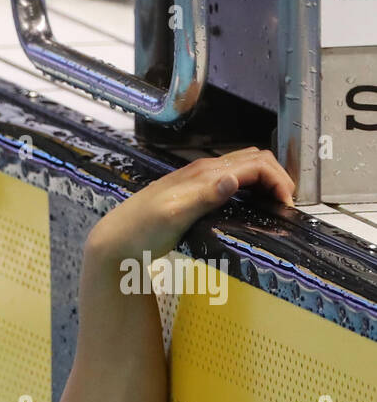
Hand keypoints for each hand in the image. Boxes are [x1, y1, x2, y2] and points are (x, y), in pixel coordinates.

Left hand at [85, 147, 295, 266]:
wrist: (115, 241)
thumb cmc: (141, 232)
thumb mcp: (174, 216)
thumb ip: (204, 197)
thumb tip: (233, 178)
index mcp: (204, 174)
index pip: (255, 163)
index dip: (278, 179)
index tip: (287, 205)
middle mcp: (203, 171)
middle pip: (253, 159)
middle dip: (277, 176)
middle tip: (286, 205)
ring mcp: (197, 180)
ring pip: (242, 167)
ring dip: (264, 179)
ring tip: (273, 204)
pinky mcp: (192, 192)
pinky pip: (229, 180)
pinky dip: (249, 186)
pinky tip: (248, 205)